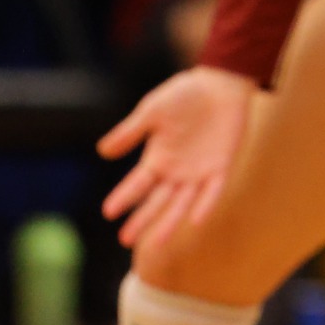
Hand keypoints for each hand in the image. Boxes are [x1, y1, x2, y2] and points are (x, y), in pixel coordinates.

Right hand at [97, 66, 255, 251]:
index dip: (124, 197)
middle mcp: (176, 171)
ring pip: (183, 202)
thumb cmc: (184, 95)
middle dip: (142, 219)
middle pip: (157, 200)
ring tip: (157, 243)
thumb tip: (102, 152)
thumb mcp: (152, 112)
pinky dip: (206, 204)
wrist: (220, 82)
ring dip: (170, 221)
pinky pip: (214, 190)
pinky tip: (197, 220)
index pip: (137, 184)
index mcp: (157, 158)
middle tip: (125, 240)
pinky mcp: (222, 165)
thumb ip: (130, 132)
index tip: (108, 212)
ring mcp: (199, 170)